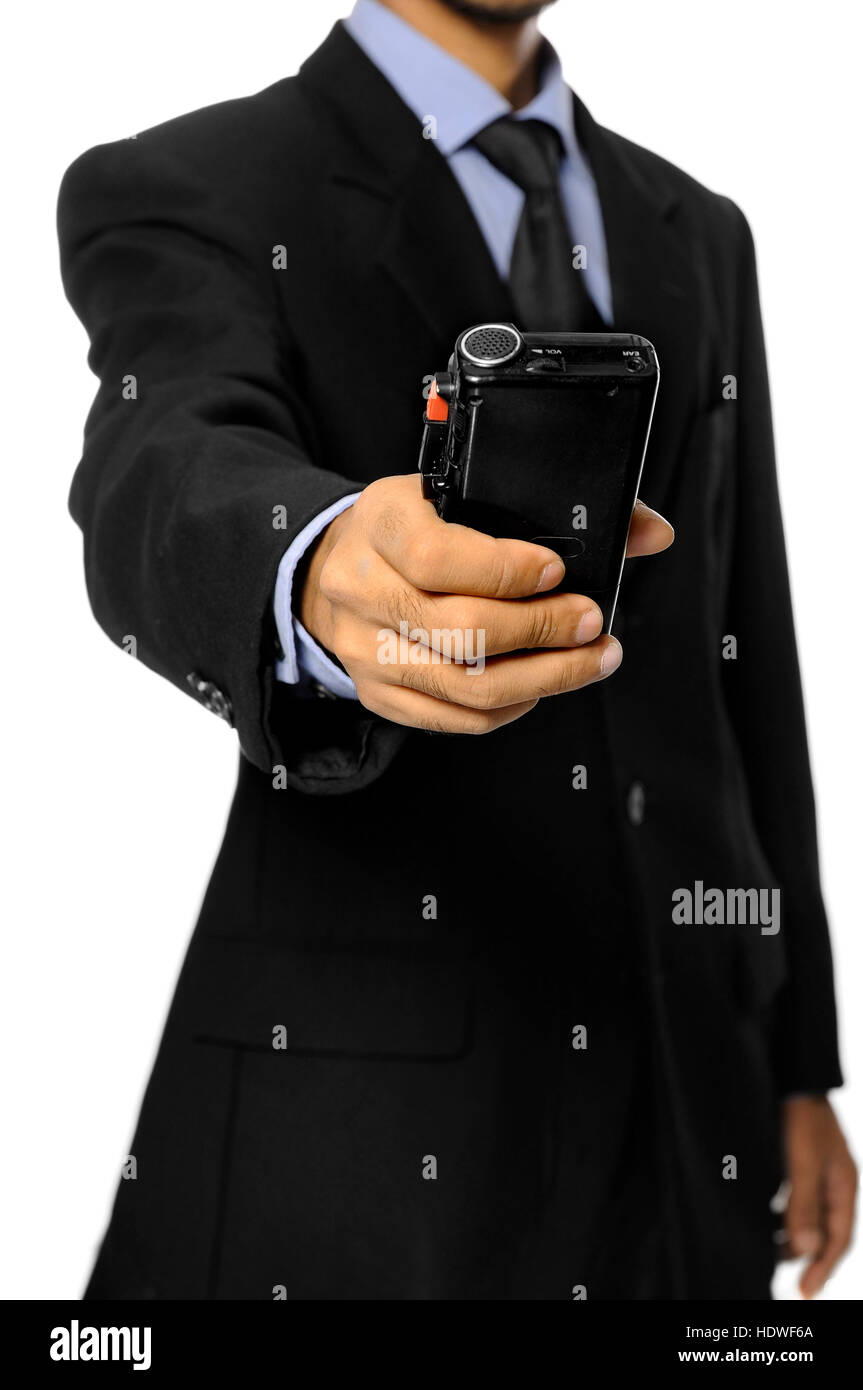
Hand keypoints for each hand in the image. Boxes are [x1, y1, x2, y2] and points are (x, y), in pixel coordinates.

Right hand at [299, 473, 672, 732]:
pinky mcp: (378, 692)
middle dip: (542, 630)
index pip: (435, 557)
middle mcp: (361, 588)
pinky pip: (453, 718)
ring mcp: (365, 648)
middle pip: (459, 630)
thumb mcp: (460, 491)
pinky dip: (510, 708)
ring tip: (592, 661)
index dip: (504, 570)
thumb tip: (651, 532)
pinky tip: (542, 686)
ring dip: (543, 678)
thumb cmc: (412, 525)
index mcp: (380, 522)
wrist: (335, 566)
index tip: (556, 571)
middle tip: (592, 623)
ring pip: (464, 685)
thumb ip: (553, 507)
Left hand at [782, 1096, 856, 1297]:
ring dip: (794, 1235)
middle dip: (807, 1254)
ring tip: (772, 1249)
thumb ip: (803, 1205)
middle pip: (825, 1231)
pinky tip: (769, 1219)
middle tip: (783, 1272)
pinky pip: (798, 1199)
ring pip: (810, 1215)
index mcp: (843, 1185)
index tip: (805, 1291)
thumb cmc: (800, 1117)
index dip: (823, 1267)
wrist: (792, 1075)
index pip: (839, 1239)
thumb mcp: (802, 1163)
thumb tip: (806, 1248)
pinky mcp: (801, 1161)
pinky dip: (785, 1214)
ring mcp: (820, 1171)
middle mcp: (835, 1182)